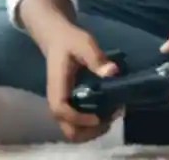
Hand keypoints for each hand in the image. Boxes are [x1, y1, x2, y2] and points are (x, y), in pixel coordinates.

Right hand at [43, 26, 121, 142]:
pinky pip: (77, 125)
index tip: (99, 117)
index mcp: (57, 86)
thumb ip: (96, 58)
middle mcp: (56, 100)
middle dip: (90, 131)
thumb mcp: (84, 44)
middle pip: (67, 130)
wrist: (56, 38)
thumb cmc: (69, 41)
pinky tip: (105, 112)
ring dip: (92, 131)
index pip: (60, 110)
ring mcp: (61, 104)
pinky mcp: (68, 105)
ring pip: (73, 131)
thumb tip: (112, 72)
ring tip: (111, 116)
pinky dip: (91, 126)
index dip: (79, 118)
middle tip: (110, 119)